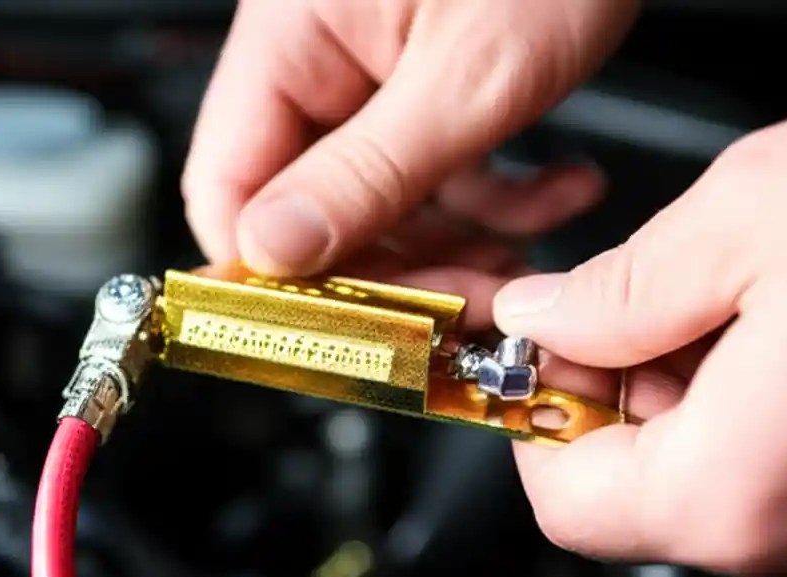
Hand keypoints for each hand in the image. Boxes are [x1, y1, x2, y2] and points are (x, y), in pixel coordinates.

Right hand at [181, 0, 639, 275]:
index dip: (269, 270)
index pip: (228, 183)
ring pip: (383, 197)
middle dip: (389, 269)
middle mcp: (321, 54)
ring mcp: (378, 66)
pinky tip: (558, 189)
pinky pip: (439, 164)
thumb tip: (272, 253)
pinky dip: (500, 193)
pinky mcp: (433, 75)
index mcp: (291, 39)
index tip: (330, 328)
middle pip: (309, 204)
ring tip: (522, 254)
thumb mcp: (468, 76)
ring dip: (456, 240)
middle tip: (455, 309)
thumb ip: (368, 173)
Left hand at [495, 64, 786, 576]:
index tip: (557, 352)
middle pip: (653, 501)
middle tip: (679, 302)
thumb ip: (613, 293)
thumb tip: (544, 322)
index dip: (543, 420)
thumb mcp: (745, 214)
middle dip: (639, 400)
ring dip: (718, 405)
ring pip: (735, 494)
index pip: (568, 505)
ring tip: (776, 308)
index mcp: (751, 490)